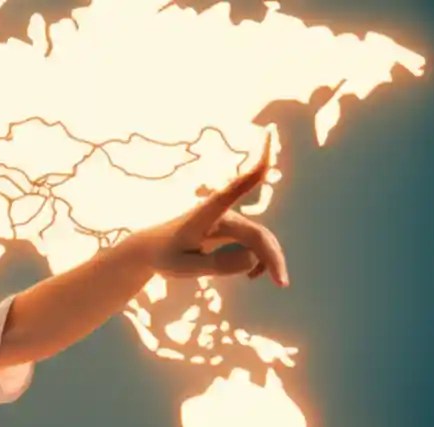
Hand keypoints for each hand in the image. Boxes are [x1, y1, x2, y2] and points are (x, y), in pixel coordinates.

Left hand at [122, 137, 288, 286]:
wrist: (151, 251)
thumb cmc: (164, 256)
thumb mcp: (184, 267)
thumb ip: (218, 264)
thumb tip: (252, 257)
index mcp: (208, 214)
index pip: (237, 186)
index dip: (257, 161)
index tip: (269, 135)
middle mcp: (224, 213)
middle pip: (258, 235)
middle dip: (273, 258)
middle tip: (283, 284)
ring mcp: (230, 220)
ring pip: (260, 241)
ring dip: (266, 261)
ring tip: (258, 280)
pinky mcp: (232, 229)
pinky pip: (255, 244)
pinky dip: (258, 260)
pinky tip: (252, 275)